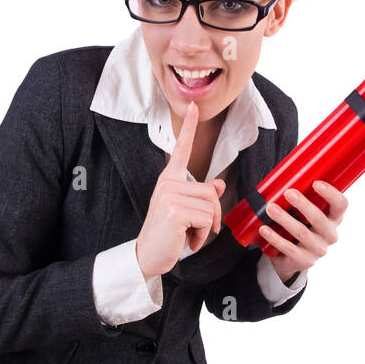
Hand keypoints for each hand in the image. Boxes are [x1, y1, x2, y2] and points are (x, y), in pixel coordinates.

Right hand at [135, 101, 225, 280]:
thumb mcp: (188, 213)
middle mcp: (167, 183)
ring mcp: (169, 195)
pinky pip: (207, 219)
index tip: (194, 105)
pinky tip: (186, 240)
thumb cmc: (168, 235)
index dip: (189, 127)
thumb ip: (202, 196)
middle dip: (212, 216)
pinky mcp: (174, 209)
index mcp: (170, 180)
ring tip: (188, 234)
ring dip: (207, 227)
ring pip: (211, 205)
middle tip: (195, 230)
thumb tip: (218, 184)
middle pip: (212, 191)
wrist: (147, 257)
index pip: (182, 149)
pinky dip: (203, 235)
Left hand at [259, 181, 348, 283]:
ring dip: (285, 219)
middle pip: (319, 219)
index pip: (341, 205)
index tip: (316, 183)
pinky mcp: (304, 260)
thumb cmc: (301, 227)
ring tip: (270, 209)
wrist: (293, 259)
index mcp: (334, 219)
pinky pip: (288, 248)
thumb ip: (303, 198)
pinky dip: (275, 238)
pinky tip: (264, 229)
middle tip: (288, 193)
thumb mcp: (306, 214)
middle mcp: (330, 235)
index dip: (331, 194)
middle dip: (303, 205)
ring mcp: (318, 249)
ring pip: (302, 233)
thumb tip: (285, 175)